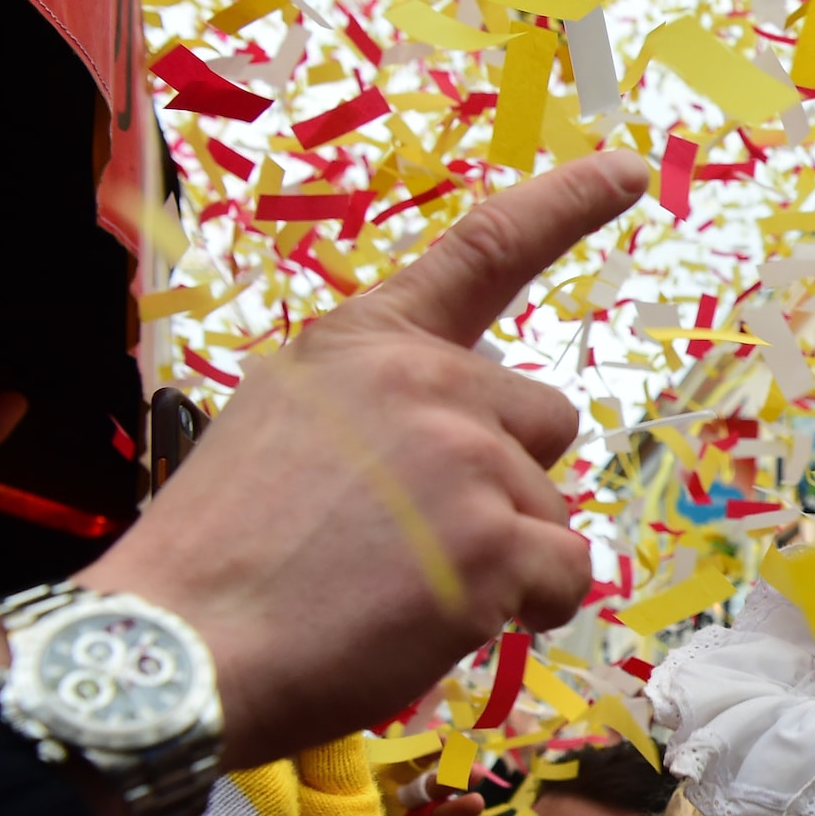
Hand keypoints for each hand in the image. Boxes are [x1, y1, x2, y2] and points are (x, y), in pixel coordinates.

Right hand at [75, 152, 651, 769]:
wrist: (183, 645)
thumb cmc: (225, 558)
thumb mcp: (287, 427)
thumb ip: (382, 410)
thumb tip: (458, 443)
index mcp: (365, 341)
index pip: (485, 250)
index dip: (567, 205)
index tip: (631, 169)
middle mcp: (425, 380)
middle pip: (544, 423)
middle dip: (507, 484)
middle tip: (415, 539)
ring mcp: (465, 456)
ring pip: (552, 510)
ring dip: (504, 559)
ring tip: (401, 589)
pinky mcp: (496, 540)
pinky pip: (567, 575)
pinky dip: (526, 610)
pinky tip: (442, 622)